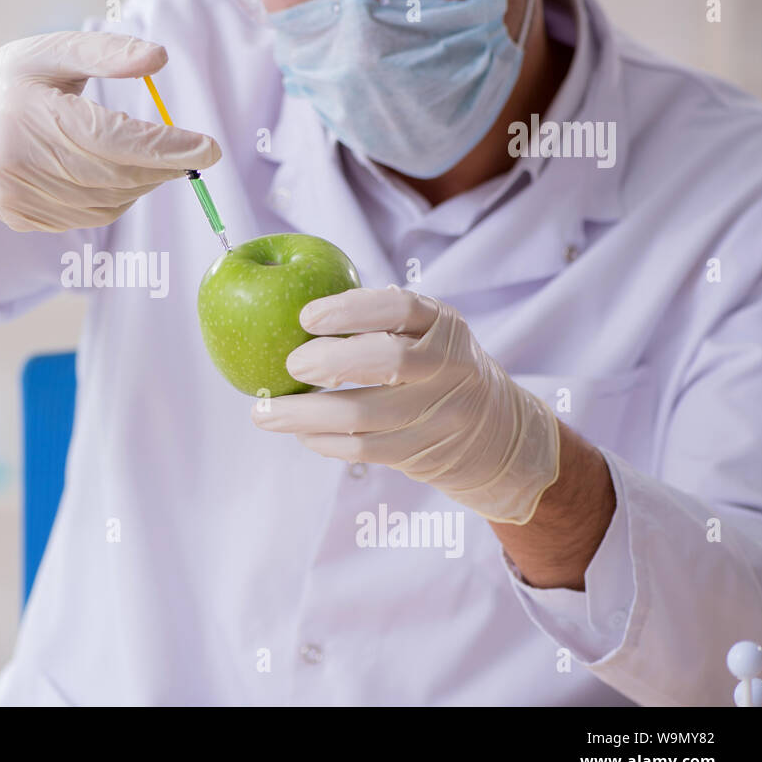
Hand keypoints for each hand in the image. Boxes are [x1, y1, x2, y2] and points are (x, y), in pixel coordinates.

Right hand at [0, 31, 220, 231]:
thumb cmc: (7, 79)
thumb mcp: (51, 51)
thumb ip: (105, 52)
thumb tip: (158, 58)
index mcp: (27, 113)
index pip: (112, 139)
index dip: (165, 147)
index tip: (208, 147)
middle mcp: (18, 162)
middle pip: (114, 177)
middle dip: (163, 168)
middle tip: (192, 153)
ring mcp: (17, 196)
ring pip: (104, 204)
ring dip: (143, 186)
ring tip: (157, 161)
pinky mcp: (20, 218)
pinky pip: (85, 218)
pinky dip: (116, 201)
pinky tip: (121, 178)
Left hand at [251, 285, 560, 523]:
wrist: (497, 433)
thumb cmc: (436, 368)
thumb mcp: (428, 333)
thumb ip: (381, 321)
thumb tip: (293, 309)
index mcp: (444, 326)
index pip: (401, 308)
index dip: (352, 310)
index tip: (306, 317)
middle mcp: (447, 367)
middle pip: (388, 362)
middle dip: (330, 362)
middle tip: (289, 363)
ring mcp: (438, 414)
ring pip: (365, 416)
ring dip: (306, 415)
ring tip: (264, 413)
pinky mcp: (421, 453)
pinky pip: (364, 450)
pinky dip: (323, 441)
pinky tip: (300, 434)